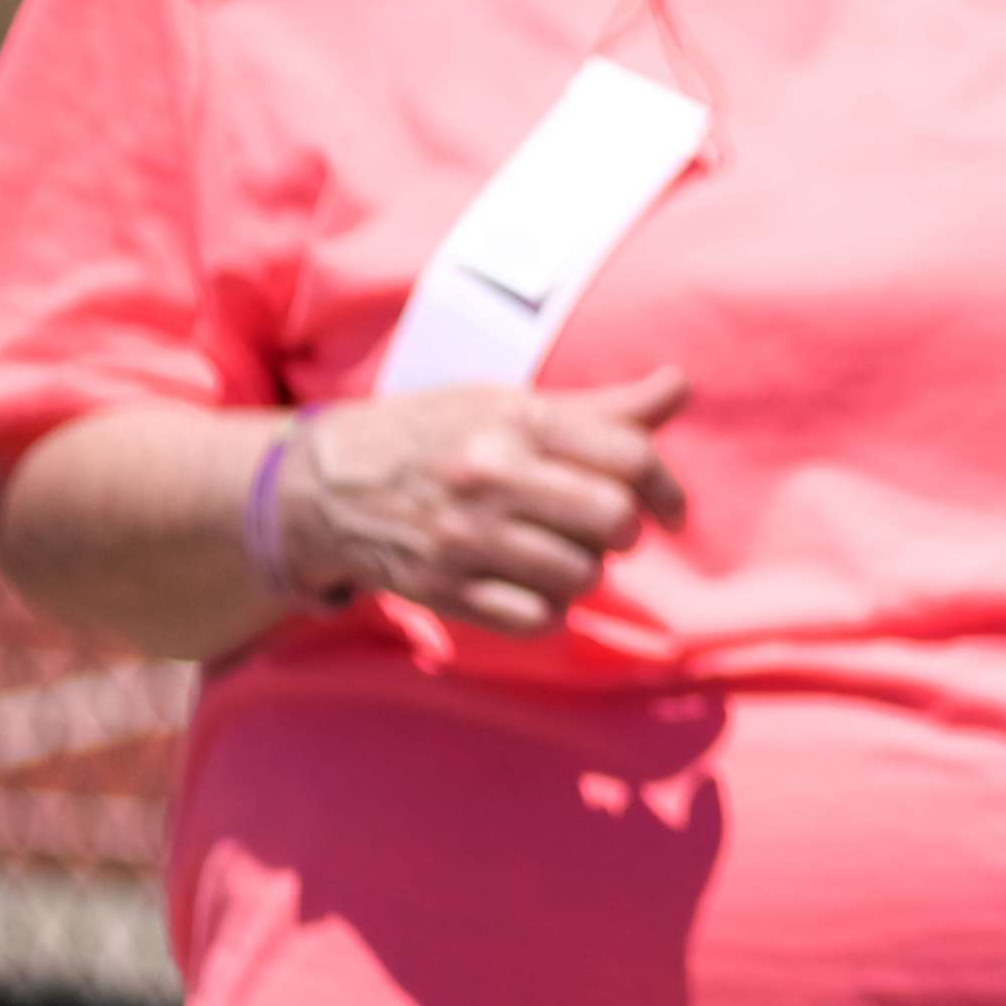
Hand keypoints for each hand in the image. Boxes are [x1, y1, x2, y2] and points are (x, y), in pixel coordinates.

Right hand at [276, 370, 690, 640]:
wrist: (325, 486)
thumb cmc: (438, 436)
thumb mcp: (510, 405)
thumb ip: (602, 408)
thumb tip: (681, 385)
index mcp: (516, 423)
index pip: (630, 456)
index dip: (666, 488)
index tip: (670, 509)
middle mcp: (490, 477)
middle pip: (613, 519)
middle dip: (625, 531)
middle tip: (608, 530)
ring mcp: (463, 537)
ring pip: (580, 574)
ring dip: (585, 570)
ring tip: (559, 551)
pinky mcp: (441, 589)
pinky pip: (536, 619)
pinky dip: (549, 609)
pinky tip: (531, 586)